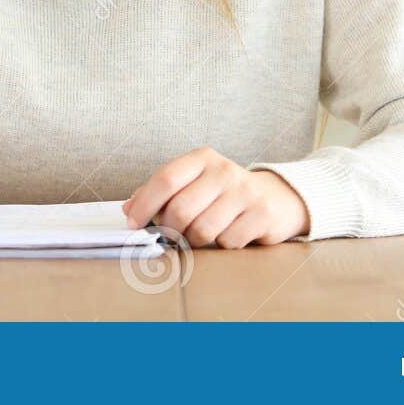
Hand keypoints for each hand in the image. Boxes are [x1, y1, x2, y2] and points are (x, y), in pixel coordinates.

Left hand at [122, 147, 310, 247]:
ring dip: (195, 241)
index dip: (144, 204)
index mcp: (202, 159)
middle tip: (170, 235)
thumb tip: (128, 209)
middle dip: (169, 230)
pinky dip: (221, 245)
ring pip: (202, 230)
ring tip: (199, 234)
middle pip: (181, 210)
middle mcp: (224, 171)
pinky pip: (227, 242)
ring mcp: (245, 192)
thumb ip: (162, 193)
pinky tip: (226, 234)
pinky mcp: (261, 214)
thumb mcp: (194, 183)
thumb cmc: (223, 193)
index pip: (166, 179)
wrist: (275, 198)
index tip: (132, 223)